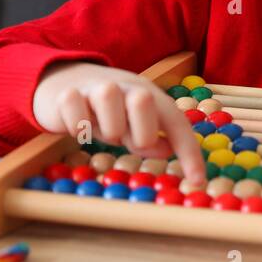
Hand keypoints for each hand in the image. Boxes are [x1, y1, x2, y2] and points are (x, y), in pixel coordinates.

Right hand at [33, 62, 204, 180]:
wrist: (64, 82)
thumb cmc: (107, 112)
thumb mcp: (131, 125)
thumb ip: (148, 138)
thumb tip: (164, 150)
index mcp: (149, 95)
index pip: (176, 122)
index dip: (189, 152)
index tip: (197, 179)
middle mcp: (127, 87)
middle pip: (143, 101)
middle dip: (138, 132)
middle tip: (125, 139)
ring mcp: (97, 87)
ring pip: (109, 108)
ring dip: (105, 131)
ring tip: (100, 129)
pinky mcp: (68, 94)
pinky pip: (76, 119)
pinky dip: (76, 128)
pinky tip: (76, 124)